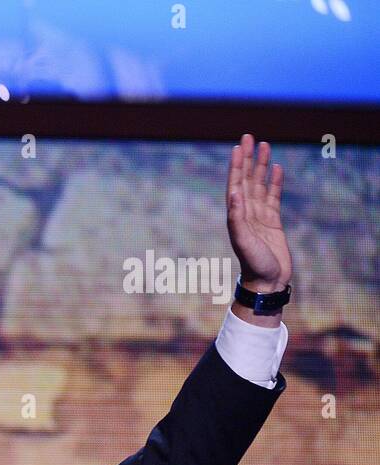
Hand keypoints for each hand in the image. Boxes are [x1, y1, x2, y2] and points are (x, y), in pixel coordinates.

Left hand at [226, 134, 291, 292]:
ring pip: (260, 185)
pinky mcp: (272, 222)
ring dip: (261, 166)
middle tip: (250, 137)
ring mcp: (259, 216)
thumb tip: (234, 193)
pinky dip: (274, 182)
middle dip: (248, 158)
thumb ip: (237, 218)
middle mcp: (245, 213)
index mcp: (236, 215)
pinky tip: (275, 169)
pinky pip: (273, 197)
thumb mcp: (243, 241)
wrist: (266, 282)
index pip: (236, 184)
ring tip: (265, 146)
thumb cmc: (254, 264)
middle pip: (247, 179)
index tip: (239, 147)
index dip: (237, 165)